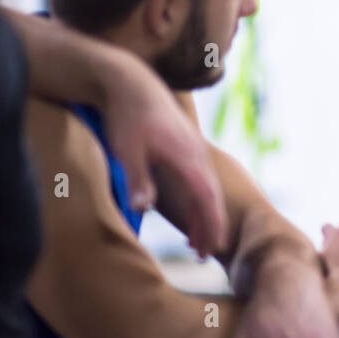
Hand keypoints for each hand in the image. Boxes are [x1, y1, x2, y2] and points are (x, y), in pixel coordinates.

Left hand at [99, 51, 225, 257]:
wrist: (131, 82)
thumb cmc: (127, 116)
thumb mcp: (127, 149)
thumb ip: (138, 179)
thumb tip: (144, 208)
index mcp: (188, 158)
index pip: (206, 198)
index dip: (210, 225)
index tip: (210, 249)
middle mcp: (197, 155)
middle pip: (211, 197)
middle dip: (210, 227)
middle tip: (205, 255)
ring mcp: (194, 150)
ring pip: (206, 190)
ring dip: (204, 216)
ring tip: (197, 243)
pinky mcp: (187, 148)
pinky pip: (199, 180)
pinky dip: (198, 201)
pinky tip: (189, 211)